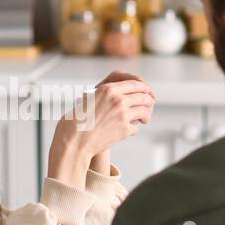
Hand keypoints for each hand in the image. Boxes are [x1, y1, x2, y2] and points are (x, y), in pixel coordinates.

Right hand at [48, 71, 155, 187]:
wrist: (74, 139)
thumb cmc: (78, 119)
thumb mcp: (90, 98)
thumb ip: (107, 94)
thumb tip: (123, 93)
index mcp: (109, 89)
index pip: (136, 84)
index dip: (146, 89)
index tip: (148, 94)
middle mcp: (118, 100)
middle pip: (144, 97)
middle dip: (149, 102)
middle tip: (149, 107)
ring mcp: (122, 115)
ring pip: (145, 112)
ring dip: (146, 116)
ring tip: (144, 119)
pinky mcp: (124, 129)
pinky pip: (136, 127)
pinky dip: (134, 129)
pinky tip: (129, 130)